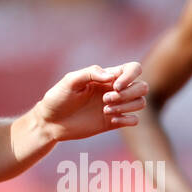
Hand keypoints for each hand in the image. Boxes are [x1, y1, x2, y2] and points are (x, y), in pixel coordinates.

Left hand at [32, 62, 147, 142]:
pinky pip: (134, 120)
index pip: (133, 69)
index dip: (130, 76)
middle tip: (105, 99)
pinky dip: (127, 119)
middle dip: (128, 93)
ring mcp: (115, 106)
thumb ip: (90, 73)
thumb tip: (112, 76)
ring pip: (140, 103)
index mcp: (106, 76)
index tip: (114, 86)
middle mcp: (113, 90)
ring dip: (127, 106)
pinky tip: (111, 120)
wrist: (50, 122)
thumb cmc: (57, 98)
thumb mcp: (69, 81)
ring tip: (105, 110)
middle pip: (142, 87)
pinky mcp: (112, 122)